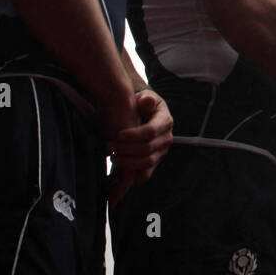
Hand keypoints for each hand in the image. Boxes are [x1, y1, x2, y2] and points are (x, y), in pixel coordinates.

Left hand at [107, 89, 173, 208]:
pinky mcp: (154, 162)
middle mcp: (166, 138)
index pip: (151, 131)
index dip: (134, 135)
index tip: (118, 134)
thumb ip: (145, 99)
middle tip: (109, 146)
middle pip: (147, 149)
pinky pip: (146, 174)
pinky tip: (119, 171)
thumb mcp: (144, 98)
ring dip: (127, 162)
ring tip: (112, 156)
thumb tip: (147, 100)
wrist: (143, 114)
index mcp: (165, 121)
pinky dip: (132, 175)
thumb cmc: (141, 105)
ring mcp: (161, 152)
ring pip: (147, 163)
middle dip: (126, 149)